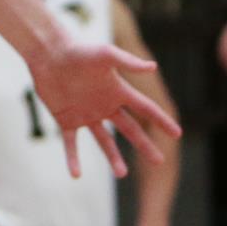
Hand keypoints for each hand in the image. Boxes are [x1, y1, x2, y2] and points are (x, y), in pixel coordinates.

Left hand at [29, 40, 181, 179]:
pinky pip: (72, 144)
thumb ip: (128, 62)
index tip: (177, 134)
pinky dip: (73, 159)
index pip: (146, 108)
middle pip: (130, 129)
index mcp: (118, 91)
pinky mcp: (67, 120)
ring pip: (104, 141)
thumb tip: (153, 66)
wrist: (49, 54)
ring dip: (113, 158)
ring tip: (122, 174)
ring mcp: (87, 115)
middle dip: (145, 146)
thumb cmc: (78, 50)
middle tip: (159, 161)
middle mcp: (105, 105)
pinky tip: (75, 175)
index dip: (161, 120)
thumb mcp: (105, 55)